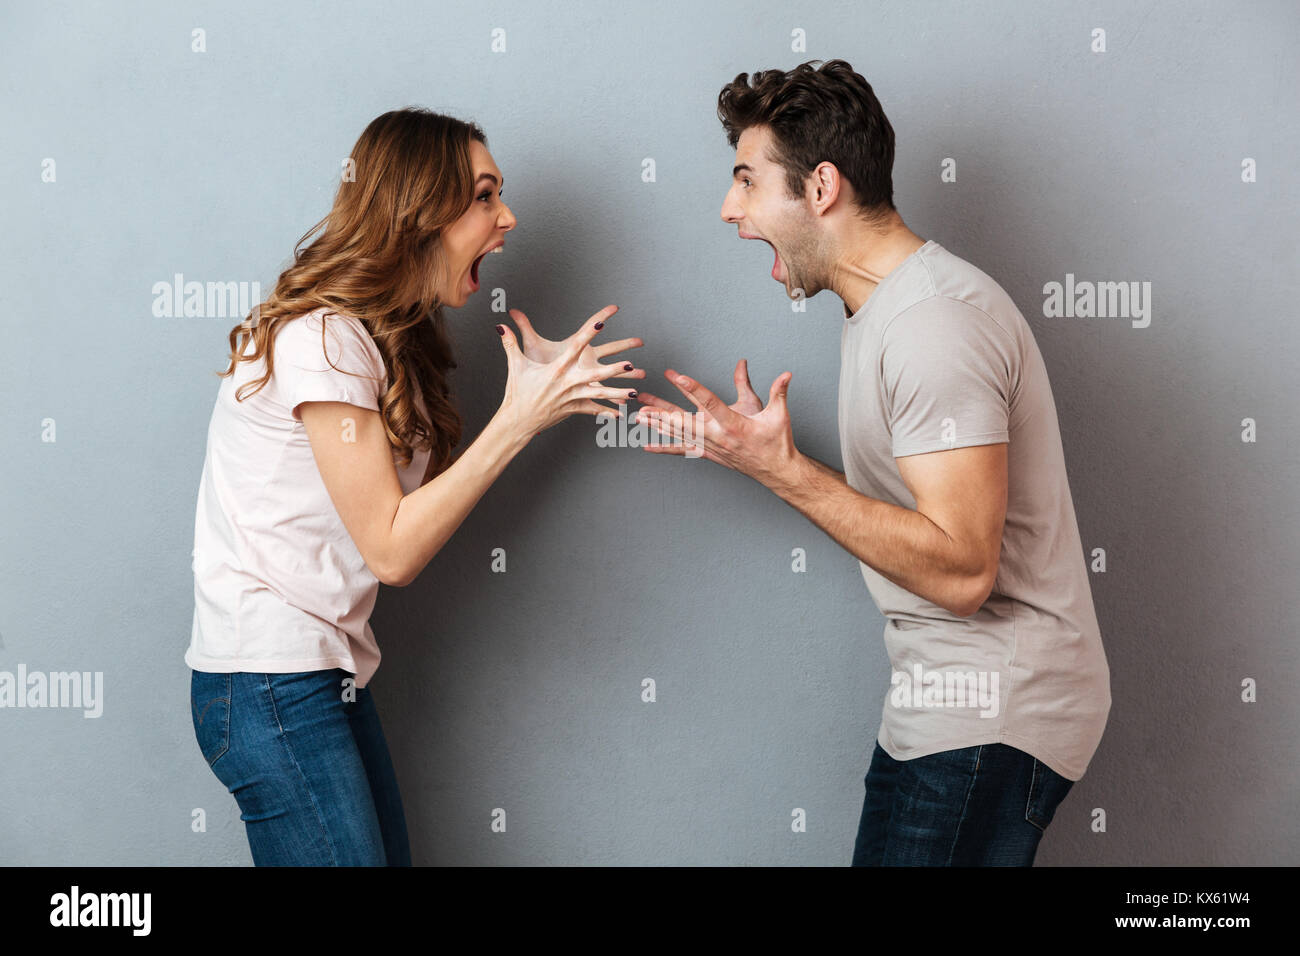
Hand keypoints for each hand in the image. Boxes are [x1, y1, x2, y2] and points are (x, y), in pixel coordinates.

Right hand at [495, 305, 645, 441]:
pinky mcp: (573, 408)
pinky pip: (593, 409)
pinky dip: (606, 411)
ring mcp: (572, 397)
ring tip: (636, 391)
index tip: (602, 322)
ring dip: (618, 392)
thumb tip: (501, 324)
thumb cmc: (517, 391)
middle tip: (630, 364)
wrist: (518, 420)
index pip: (575, 346)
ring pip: (600, 394)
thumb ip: (511, 342)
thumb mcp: (516, 365)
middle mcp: (567, 382)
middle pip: (595, 374)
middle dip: (613, 370)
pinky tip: (621, 414)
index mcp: (556, 368)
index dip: (589, 333)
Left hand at [634, 358, 801, 486]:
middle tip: (643, 400)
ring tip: (639, 416)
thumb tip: (786, 373)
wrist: (776, 470)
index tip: (677, 376)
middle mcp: (717, 436)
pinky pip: (683, 450)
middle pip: (683, 420)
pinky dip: (665, 448)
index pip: (709, 401)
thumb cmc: (777, 442)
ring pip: (679, 434)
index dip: (693, 388)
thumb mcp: (778, 414)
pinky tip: (648, 447)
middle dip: (662, 409)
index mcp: (733, 424)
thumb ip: (778, 391)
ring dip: (658, 424)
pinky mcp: (709, 453)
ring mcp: (711, 446)